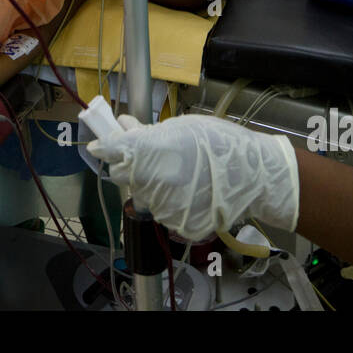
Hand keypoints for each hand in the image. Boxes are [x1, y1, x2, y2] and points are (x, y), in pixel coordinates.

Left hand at [87, 114, 298, 239]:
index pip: (116, 151)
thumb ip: (151, 132)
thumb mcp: (183, 127)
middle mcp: (153, 185)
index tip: (97, 145)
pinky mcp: (177, 226)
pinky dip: (167, 200)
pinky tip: (186, 189)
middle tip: (146, 154)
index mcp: (154, 156)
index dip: (105, 147)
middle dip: (129, 165)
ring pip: (142, 195)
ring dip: (149, 183)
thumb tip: (125, 127)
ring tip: (175, 172)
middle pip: (124, 176)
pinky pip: (162, 210)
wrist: (255, 176)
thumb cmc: (220, 143)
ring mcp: (164, 209)